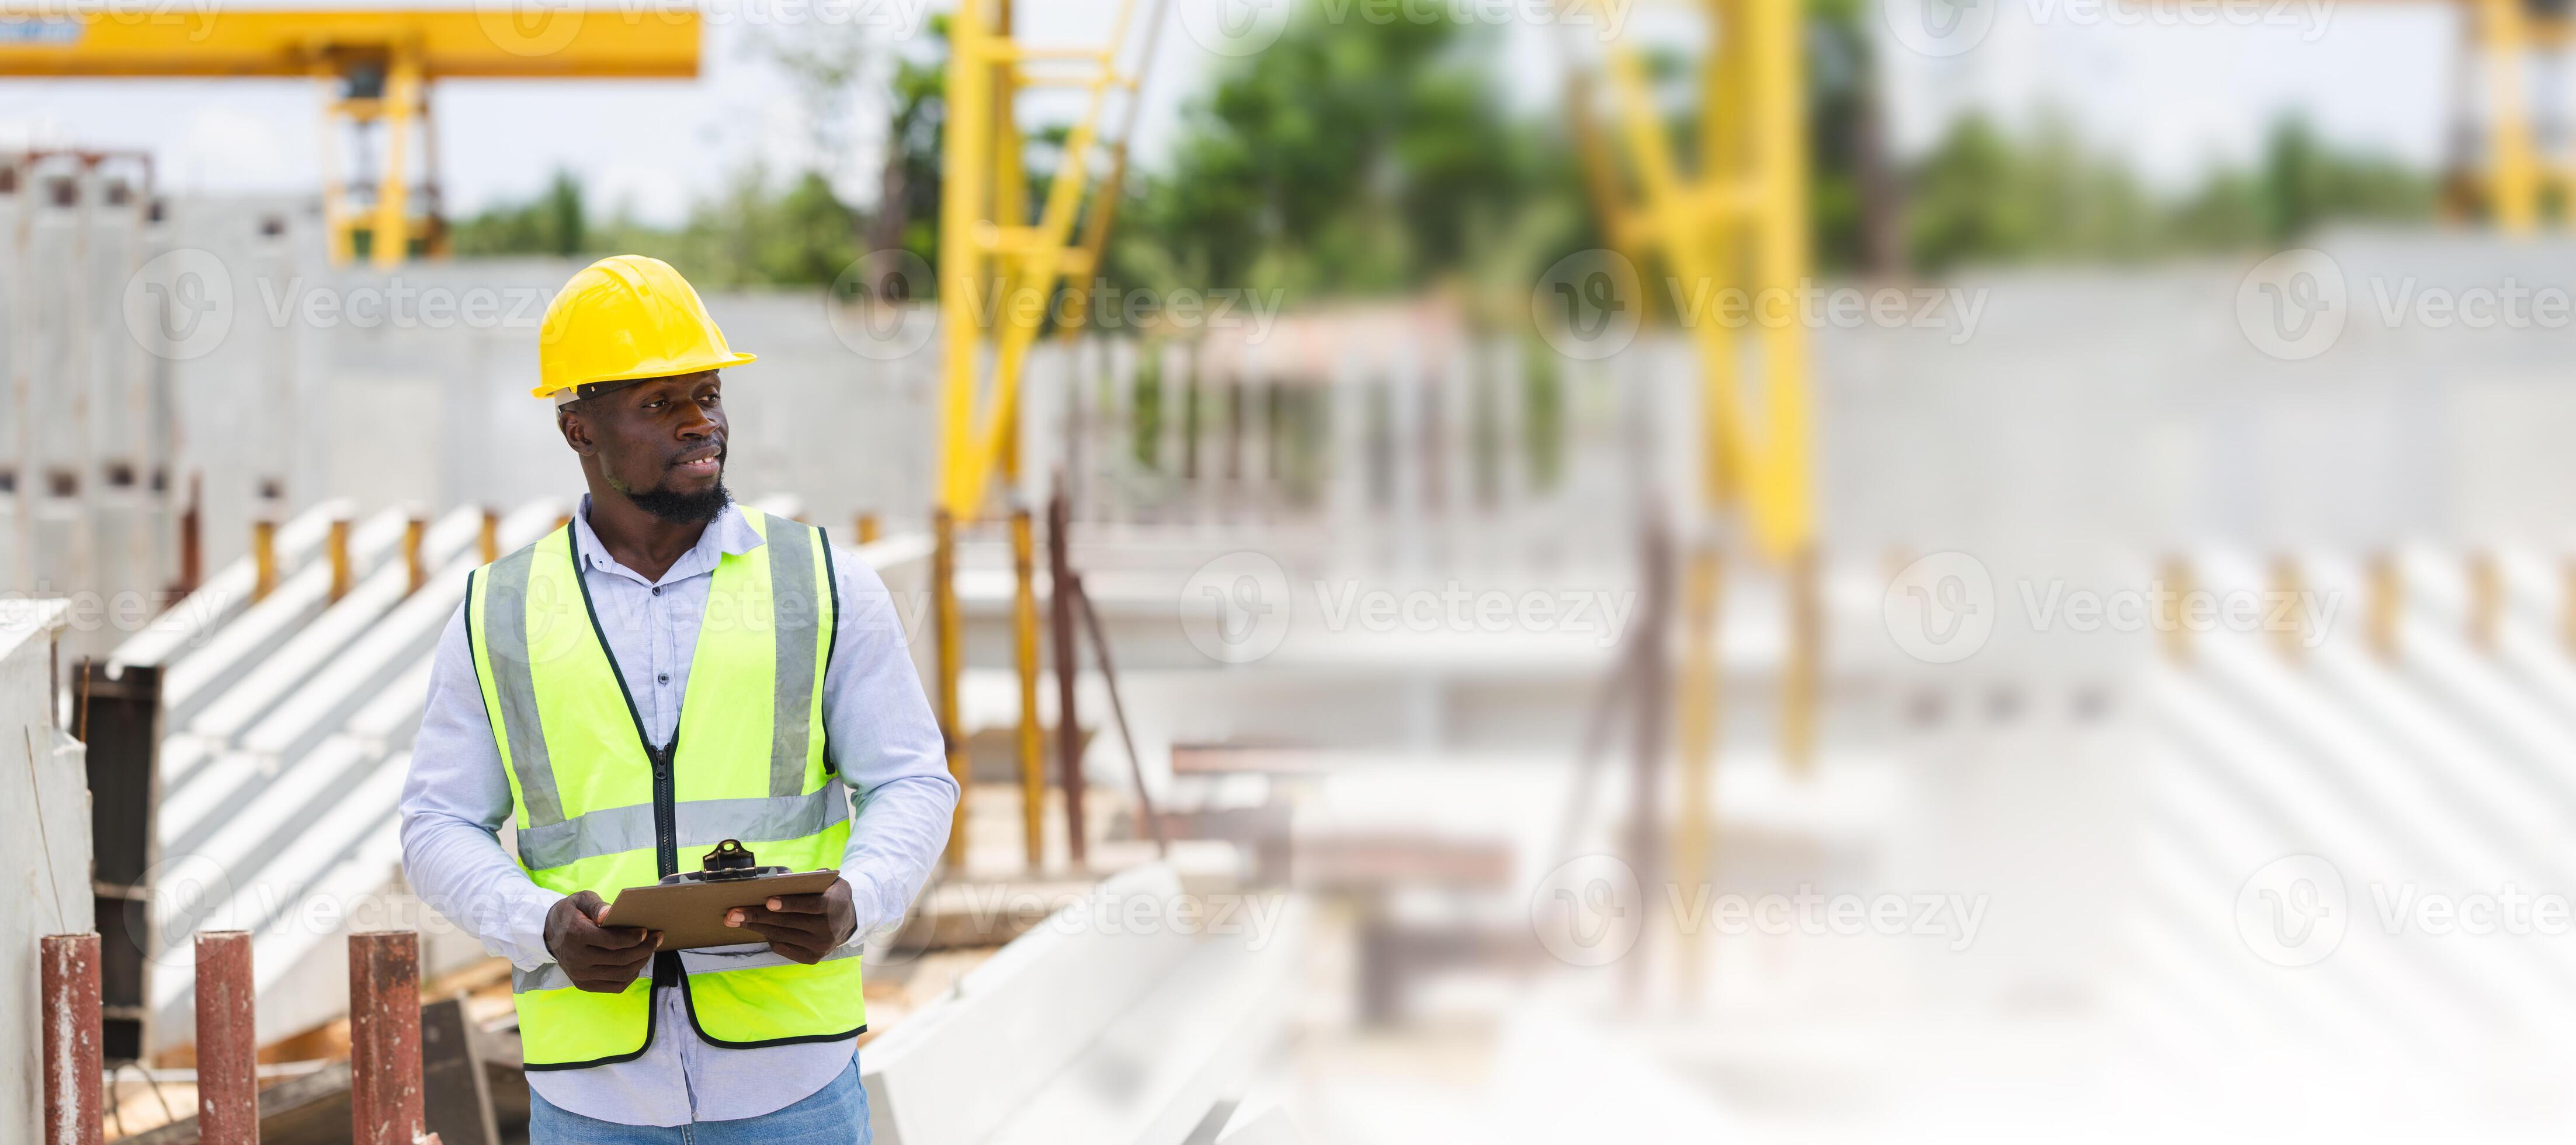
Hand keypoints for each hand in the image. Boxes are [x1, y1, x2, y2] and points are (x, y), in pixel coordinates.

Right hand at [543, 891, 659, 992]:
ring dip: (640, 963)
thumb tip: (608, 914)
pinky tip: (637, 963)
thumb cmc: (570, 913)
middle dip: (644, 949)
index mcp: (577, 936)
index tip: (646, 931)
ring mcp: (580, 975)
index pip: (611, 942)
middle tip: (657, 938)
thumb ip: (596, 906)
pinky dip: (630, 976)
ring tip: (650, 949)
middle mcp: (577, 959)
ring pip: (620, 974)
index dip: (633, 938)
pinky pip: (614, 986)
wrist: (549, 933)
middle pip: (620, 959)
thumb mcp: (581, 900)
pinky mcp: (583, 984)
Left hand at [724, 877, 856, 963]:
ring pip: (781, 935)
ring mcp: (820, 946)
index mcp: (835, 906)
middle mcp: (828, 930)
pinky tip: (757, 928)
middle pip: (787, 922)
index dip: (788, 903)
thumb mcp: (829, 882)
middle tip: (733, 912)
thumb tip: (782, 878)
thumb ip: (813, 879)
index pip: (809, 905)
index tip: (768, 901)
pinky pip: (783, 948)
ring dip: (755, 927)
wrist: (847, 922)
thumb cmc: (830, 895)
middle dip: (757, 916)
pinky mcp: (812, 958)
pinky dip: (768, 937)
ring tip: (735, 919)